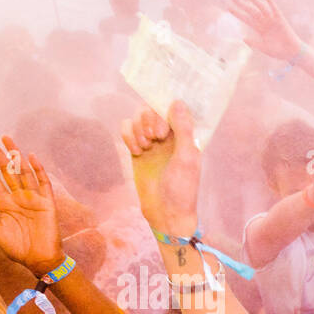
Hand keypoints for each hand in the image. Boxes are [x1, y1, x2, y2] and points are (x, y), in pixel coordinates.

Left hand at [0, 135, 63, 273]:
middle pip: (6, 170)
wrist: (39, 259)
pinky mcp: (47, 203)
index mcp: (4, 203)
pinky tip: (31, 157)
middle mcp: (18, 197)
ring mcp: (33, 198)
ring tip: (6, 138)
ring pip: (23, 172)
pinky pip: (43, 183)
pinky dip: (38, 170)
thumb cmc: (17, 248)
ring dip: (15, 156)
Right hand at [120, 103, 200, 237]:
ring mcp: (151, 142)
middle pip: (151, 109)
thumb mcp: (187, 157)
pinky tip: (136, 150)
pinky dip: (128, 135)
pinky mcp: (137, 150)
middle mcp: (168, 136)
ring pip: (137, 118)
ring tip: (145, 147)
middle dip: (150, 119)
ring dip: (138, 128)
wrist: (164, 212)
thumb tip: (178, 101)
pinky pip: (126, 129)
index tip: (165, 127)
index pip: (172, 108)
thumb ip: (183, 129)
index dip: (164, 110)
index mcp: (185, 136)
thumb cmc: (181, 188)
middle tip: (156, 137)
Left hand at [229, 0, 303, 61]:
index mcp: (259, 29)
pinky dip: (270, 2)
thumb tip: (243, 38)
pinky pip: (274, 8)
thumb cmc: (279, 52)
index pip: (247, 19)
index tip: (229, 8)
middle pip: (251, 10)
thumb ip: (255, 43)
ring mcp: (272, 19)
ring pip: (260, 7)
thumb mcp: (265, 48)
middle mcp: (264, 22)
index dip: (238, 13)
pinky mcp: (280, 19)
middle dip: (242, 4)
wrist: (292, 52)